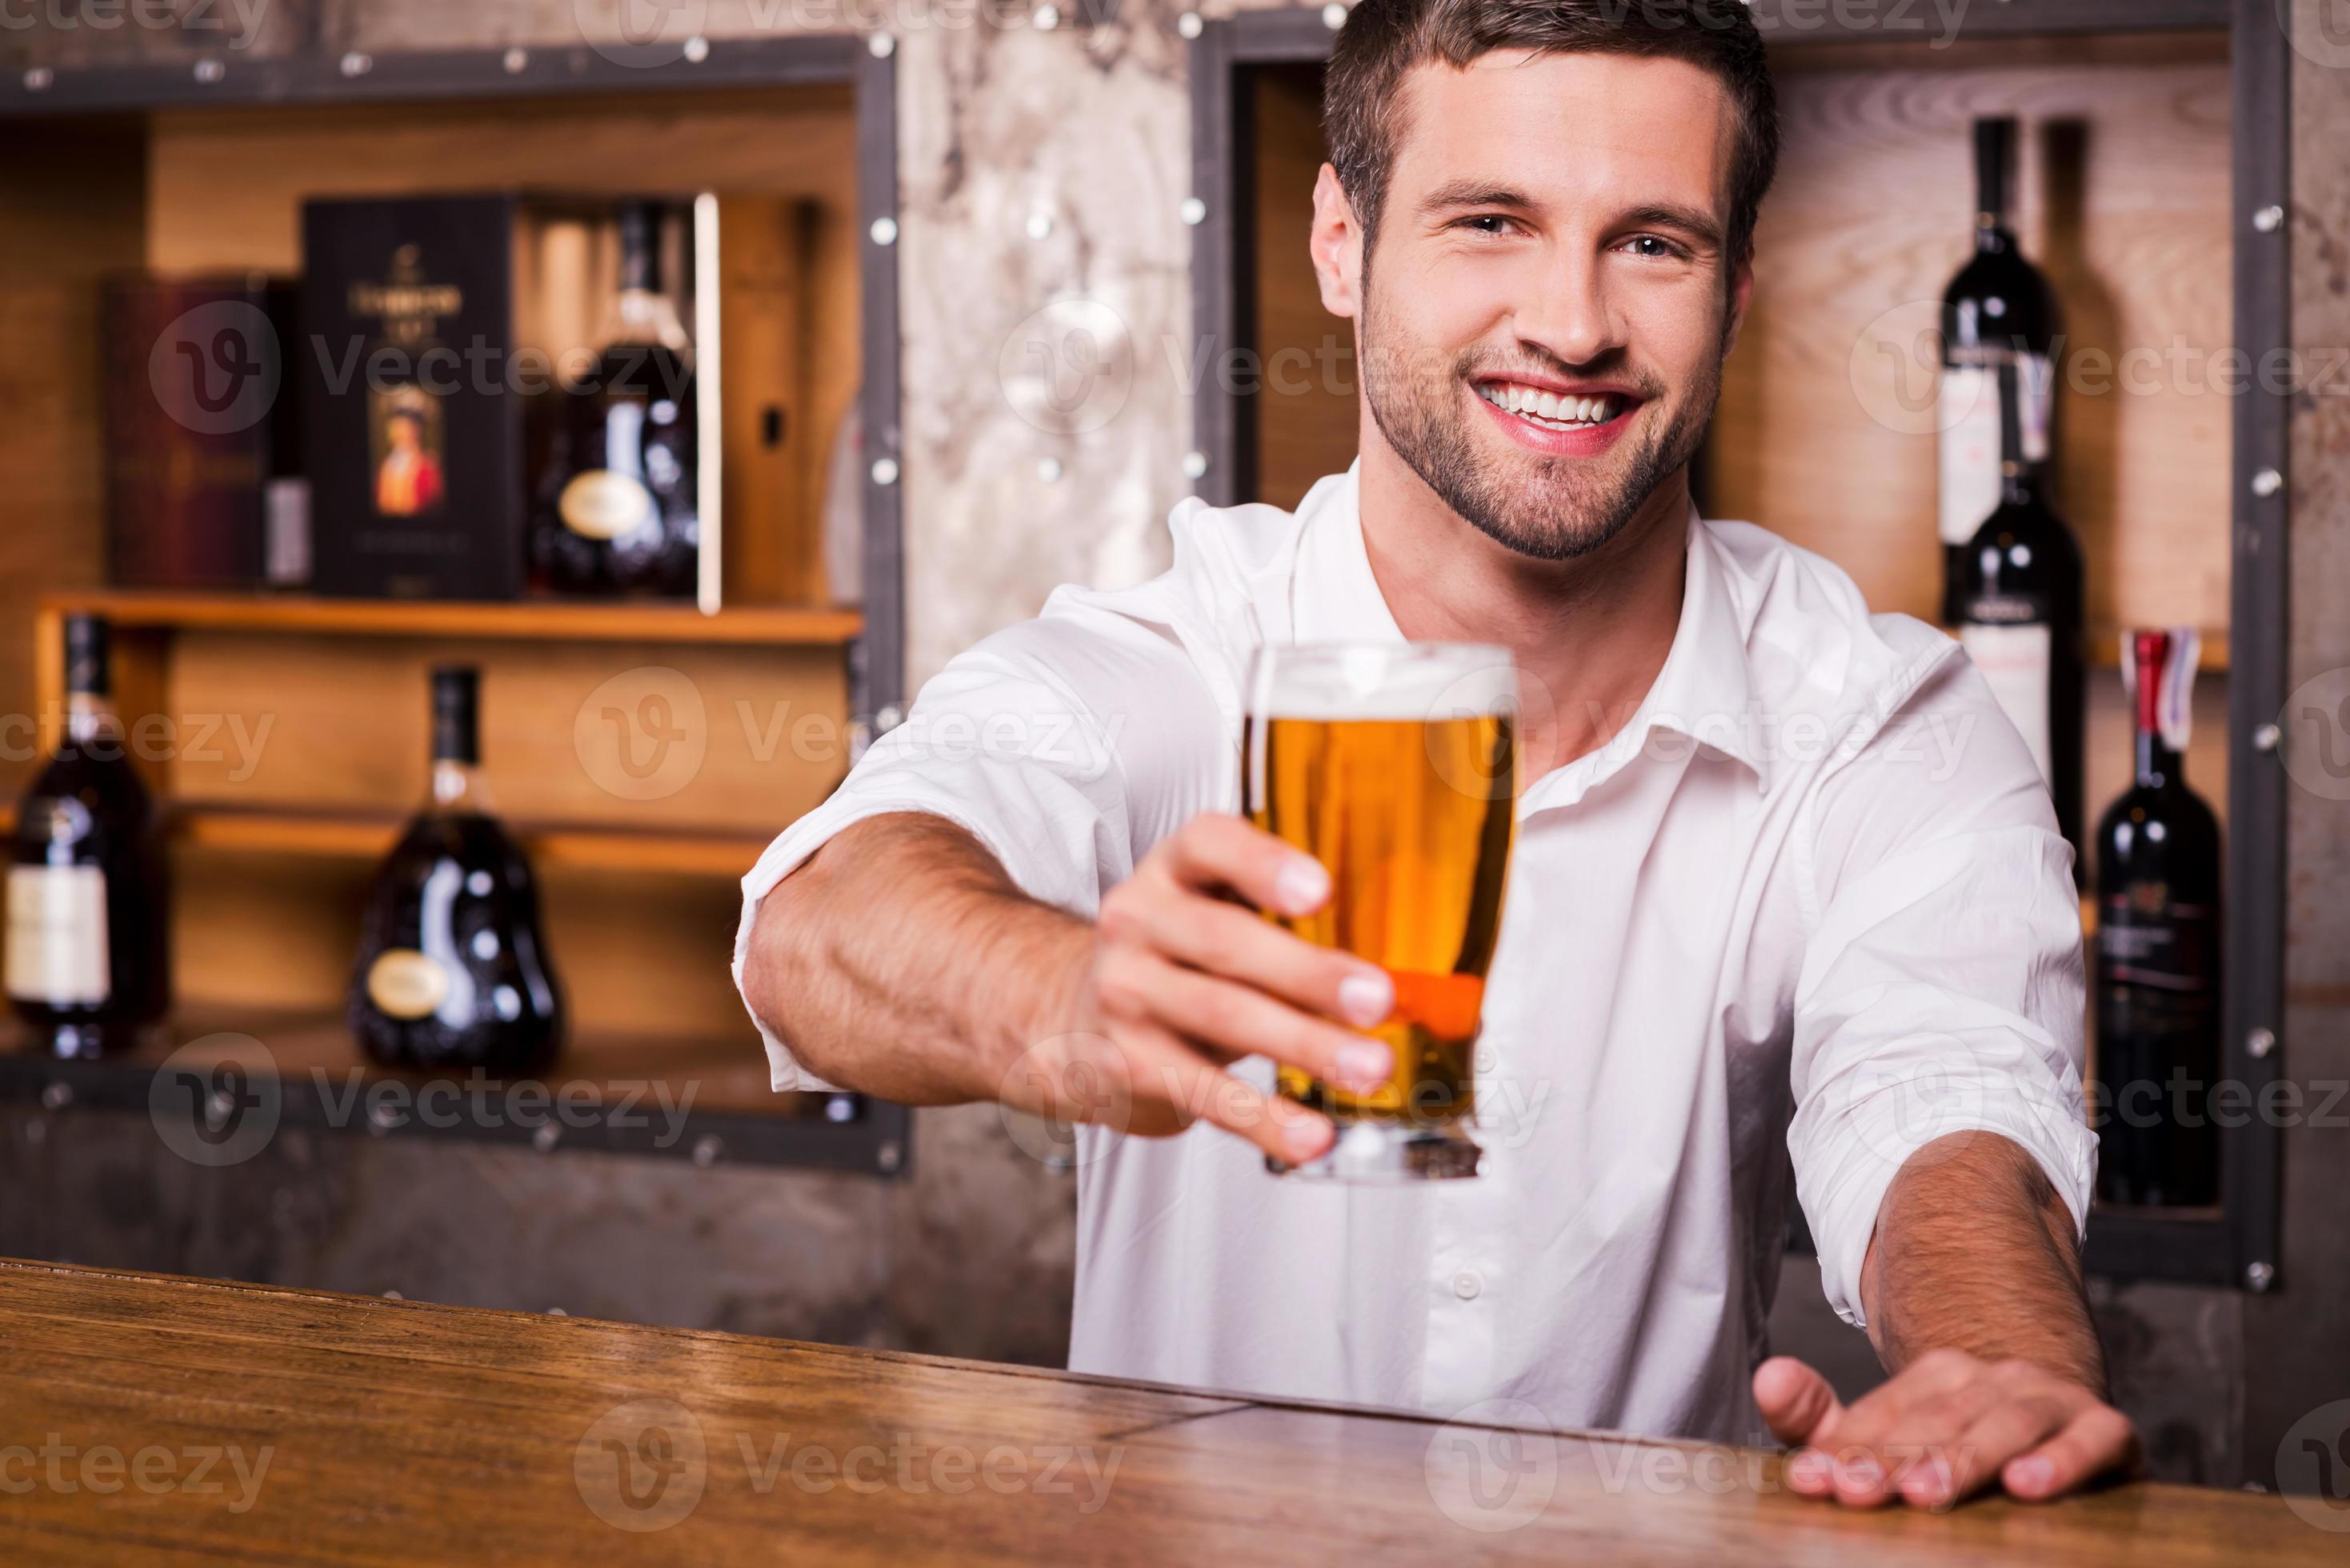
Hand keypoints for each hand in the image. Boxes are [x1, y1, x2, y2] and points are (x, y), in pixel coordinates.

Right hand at [1025, 814, 1394, 1163]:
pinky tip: (1313, 1134)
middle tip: (1377, 998)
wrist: (1074, 1020)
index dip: (1263, 865)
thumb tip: (1390, 975)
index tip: (1320, 891)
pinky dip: (1265, 1119)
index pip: (1209, 845)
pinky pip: (1204, 1092)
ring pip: (1221, 1016)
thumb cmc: (1176, 960)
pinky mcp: (1128, 1062)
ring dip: (1304, 1044)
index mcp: (1173, 869)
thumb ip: (1280, 925)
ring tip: (1368, 1067)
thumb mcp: (1212, 914)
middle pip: (1224, 941)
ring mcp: (1126, 992)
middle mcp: (1138, 920)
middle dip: (1307, 973)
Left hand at [1754, 1349, 2138, 1508]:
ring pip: (2003, 1425)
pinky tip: (2029, 1485)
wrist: (2069, 1417)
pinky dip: (2064, 1460)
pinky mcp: (2104, 1428)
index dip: (1846, 1448)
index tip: (1811, 1479)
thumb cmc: (1966, 1441)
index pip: (1884, 1416)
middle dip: (1895, 1459)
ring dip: (1964, 1459)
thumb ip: (1822, 1417)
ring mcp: (2047, 1399)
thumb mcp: (1890, 1430)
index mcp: (1936, 1376)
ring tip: (1926, 1491)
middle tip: (1858, 1490)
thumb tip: (1766, 1376)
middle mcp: (1990, 1379)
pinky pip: (2092, 1438)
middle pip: (1936, 1422)